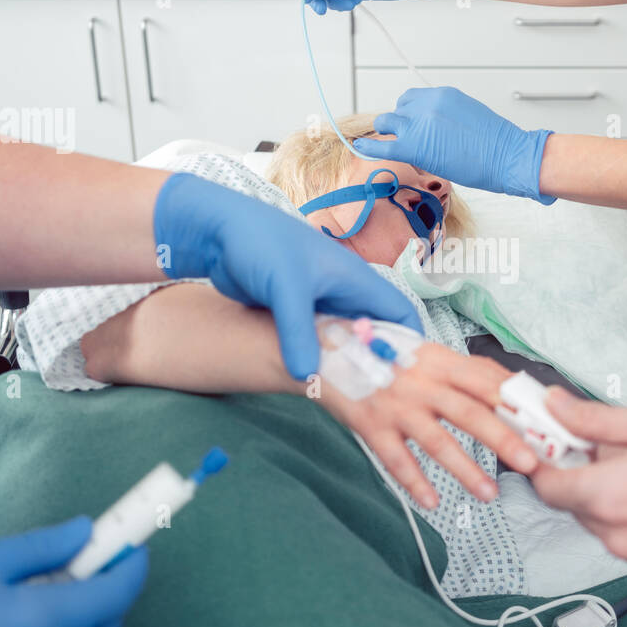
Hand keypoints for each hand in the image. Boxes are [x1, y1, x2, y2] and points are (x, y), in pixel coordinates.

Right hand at [0, 518, 146, 626]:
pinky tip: (32, 609)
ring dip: (89, 611)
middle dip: (114, 584)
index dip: (133, 561)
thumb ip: (44, 547)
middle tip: (95, 549)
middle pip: (108, 622)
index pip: (118, 592)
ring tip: (56, 576)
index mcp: (47, 625)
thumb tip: (87, 531)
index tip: (135, 537)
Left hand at [153, 173, 422, 380]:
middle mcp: (342, 292)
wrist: (216, 229)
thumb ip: (298, 333)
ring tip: (346, 395)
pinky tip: (311, 380)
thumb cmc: (259, 243)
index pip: (399, 313)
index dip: (410, 343)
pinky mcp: (294, 312)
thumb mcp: (284, 288)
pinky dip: (318, 359)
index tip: (408, 378)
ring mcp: (318, 302)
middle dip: (377, 361)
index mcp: (354, 279)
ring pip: (343, 340)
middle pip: (374, 332)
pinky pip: (316, 341)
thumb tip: (308, 377)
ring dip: (345, 363)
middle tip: (375, 396)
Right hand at [316, 326, 539, 507]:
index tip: (544, 423)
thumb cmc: (384, 357)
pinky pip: (396, 460)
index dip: (517, 402)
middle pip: (470, 412)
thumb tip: (512, 390)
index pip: (487, 380)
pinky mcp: (371, 426)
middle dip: (503, 438)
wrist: (325, 352)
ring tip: (491, 494)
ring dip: (466, 470)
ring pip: (437, 441)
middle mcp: (421, 381)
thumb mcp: (425, 354)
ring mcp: (396, 405)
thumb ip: (462, 373)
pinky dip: (414, 483)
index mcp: (440, 361)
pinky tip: (432, 503)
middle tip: (531, 463)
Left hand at [356, 87, 553, 203]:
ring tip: (395, 146)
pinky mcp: (414, 145)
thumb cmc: (498, 144)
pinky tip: (361, 148)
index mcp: (442, 95)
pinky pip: (382, 144)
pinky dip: (369, 147)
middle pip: (398, 110)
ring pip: (387, 123)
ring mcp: (419, 123)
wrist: (508, 155)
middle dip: (400, 124)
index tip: (412, 126)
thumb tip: (435, 131)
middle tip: (407, 140)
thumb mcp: (470, 116)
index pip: (413, 100)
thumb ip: (447, 118)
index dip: (410, 116)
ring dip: (389, 134)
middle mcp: (427, 104)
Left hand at [528, 389, 626, 595]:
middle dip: (591, 484)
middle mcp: (622, 540)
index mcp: (609, 497)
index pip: (547, 488)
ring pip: (614, 535)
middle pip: (581, 511)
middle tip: (621, 457)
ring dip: (623, 511)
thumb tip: (555, 406)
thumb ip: (596, 420)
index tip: (554, 450)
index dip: (546, 465)